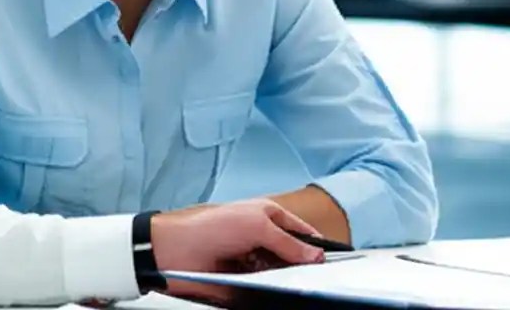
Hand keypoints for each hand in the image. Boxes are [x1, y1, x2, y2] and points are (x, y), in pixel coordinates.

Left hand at [152, 199, 324, 303]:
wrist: (175, 252)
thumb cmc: (214, 227)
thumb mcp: (257, 227)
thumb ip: (289, 242)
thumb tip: (315, 255)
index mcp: (269, 216)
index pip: (302, 231)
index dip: (317, 244)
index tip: (334, 260)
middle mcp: (263, 237)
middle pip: (293, 255)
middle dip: (303, 265)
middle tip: (318, 278)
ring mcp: (253, 260)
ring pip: (280, 273)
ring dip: (287, 279)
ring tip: (297, 285)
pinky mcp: (243, 280)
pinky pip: (264, 287)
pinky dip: (271, 290)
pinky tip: (277, 291)